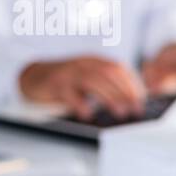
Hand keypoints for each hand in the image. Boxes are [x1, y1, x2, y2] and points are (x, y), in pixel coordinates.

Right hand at [18, 56, 145, 120]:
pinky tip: (88, 114)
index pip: (116, 67)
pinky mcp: (54, 84)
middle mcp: (81, 64)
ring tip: (120, 113)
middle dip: (124, 92)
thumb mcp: (86, 78)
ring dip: (109, 97)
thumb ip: (104, 85)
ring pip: (92, 82)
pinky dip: (81, 104)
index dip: (131, 83)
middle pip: (107, 74)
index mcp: (92, 61)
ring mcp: (67, 73)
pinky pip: (69, 93)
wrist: (34, 77)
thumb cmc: (65, 81)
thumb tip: (130, 103)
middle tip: (135, 109)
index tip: (141, 100)